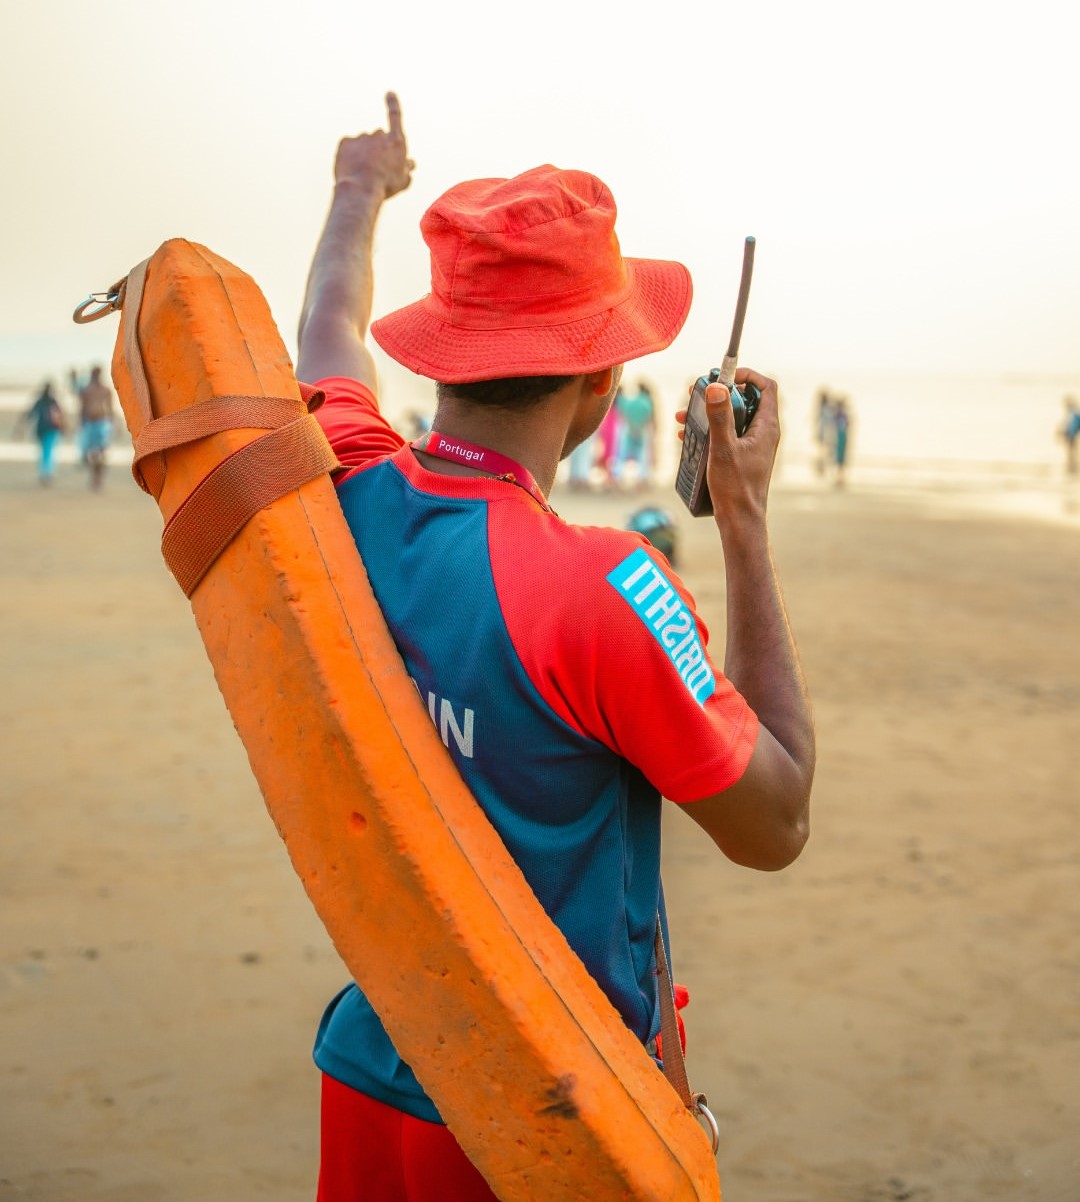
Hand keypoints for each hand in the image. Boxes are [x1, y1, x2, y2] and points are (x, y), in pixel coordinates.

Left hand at [333, 92, 414, 199]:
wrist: (360, 190)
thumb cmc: (385, 187)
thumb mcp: (403, 180)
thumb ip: (407, 168)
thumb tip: (410, 162)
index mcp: (396, 142)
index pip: (395, 117)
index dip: (393, 104)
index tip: (389, 93)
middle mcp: (379, 135)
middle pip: (378, 139)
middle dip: (377, 151)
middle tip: (376, 171)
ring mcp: (362, 137)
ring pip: (362, 145)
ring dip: (363, 156)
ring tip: (362, 175)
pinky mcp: (346, 142)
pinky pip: (349, 148)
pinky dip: (350, 157)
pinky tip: (351, 170)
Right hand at [675, 367, 779, 529]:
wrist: (740, 521)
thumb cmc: (736, 488)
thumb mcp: (723, 449)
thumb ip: (720, 417)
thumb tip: (717, 386)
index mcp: (767, 427)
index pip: (766, 386)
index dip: (747, 375)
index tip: (724, 376)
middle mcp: (763, 433)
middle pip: (746, 399)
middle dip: (720, 394)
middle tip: (697, 394)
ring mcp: (753, 445)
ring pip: (733, 417)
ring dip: (710, 413)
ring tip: (684, 416)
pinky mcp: (742, 456)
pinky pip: (727, 434)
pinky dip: (710, 430)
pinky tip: (688, 436)